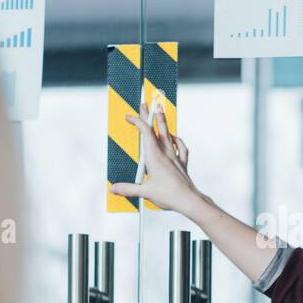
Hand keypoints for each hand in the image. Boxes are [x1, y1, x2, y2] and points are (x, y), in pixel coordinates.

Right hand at [109, 98, 199, 213]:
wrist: (189, 200)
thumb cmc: (169, 195)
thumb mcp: (145, 192)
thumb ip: (128, 188)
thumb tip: (113, 188)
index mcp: (155, 157)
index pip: (146, 133)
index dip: (137, 121)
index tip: (129, 117)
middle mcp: (166, 154)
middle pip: (157, 129)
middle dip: (150, 114)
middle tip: (147, 102)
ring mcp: (175, 157)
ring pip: (169, 135)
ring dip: (164, 122)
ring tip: (161, 111)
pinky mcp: (182, 164)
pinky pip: (181, 148)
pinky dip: (177, 140)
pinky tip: (174, 138)